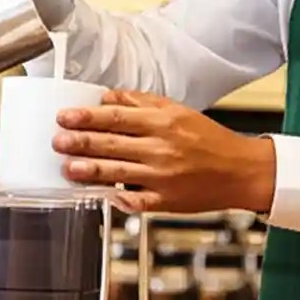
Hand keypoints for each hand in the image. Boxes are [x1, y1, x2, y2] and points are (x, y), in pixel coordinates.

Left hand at [53, 90, 276, 214]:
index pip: (117, 117)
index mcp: (163, 122)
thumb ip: (141, 103)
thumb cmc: (209, 140)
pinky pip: (138, 201)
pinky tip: (103, 196)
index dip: (88, 117)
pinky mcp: (167, 201)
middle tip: (58, 141)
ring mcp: (163, 177)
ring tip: (68, 168)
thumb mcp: (177, 111)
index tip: (65, 116)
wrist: (240, 170)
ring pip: (119, 173)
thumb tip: (107, 98)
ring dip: (91, 171)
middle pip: (113, 144)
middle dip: (82, 142)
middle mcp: (162, 148)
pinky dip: (121, 200)